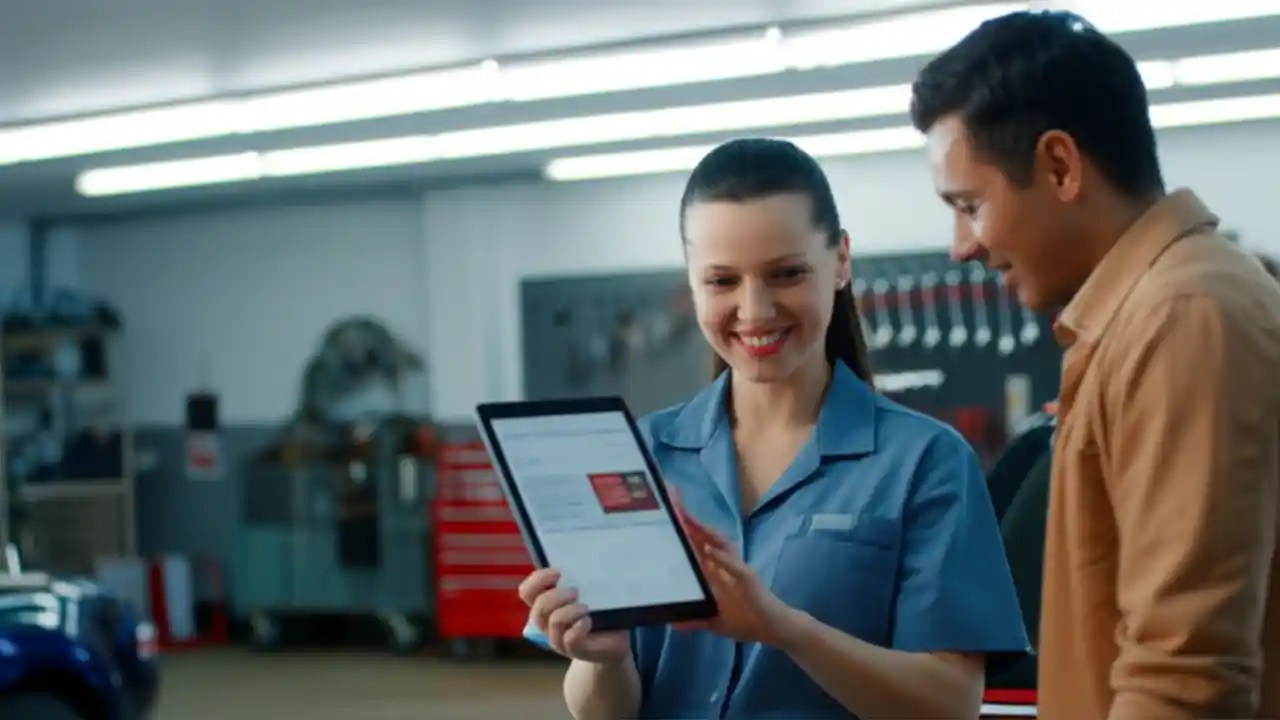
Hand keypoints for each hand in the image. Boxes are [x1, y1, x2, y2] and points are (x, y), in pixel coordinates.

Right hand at [518, 568, 630, 663]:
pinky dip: (579, 628)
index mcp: (546, 606)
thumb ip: (579, 579)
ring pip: (554, 622)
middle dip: (556, 597)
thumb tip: (584, 555)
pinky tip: (588, 621)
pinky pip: (570, 640)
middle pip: (539, 608)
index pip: (527, 592)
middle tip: (575, 591)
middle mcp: (547, 624)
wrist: (613, 643)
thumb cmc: (598, 612)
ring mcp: (560, 639)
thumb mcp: (588, 592)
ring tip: (585, 607)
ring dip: (570, 611)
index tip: (557, 572)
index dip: (538, 580)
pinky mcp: (577, 651)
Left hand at [671, 501, 801, 646]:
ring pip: (722, 546)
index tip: (670, 518)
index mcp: (717, 574)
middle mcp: (726, 566)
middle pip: (707, 540)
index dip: (685, 534)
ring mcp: (739, 570)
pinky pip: (735, 566)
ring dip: (706, 533)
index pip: (698, 549)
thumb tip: (673, 622)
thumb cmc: (747, 621)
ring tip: (689, 522)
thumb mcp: (715, 622)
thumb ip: (696, 620)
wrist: (775, 629)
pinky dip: (723, 558)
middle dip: (692, 524)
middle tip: (674, 507)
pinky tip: (710, 550)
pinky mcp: (749, 579)